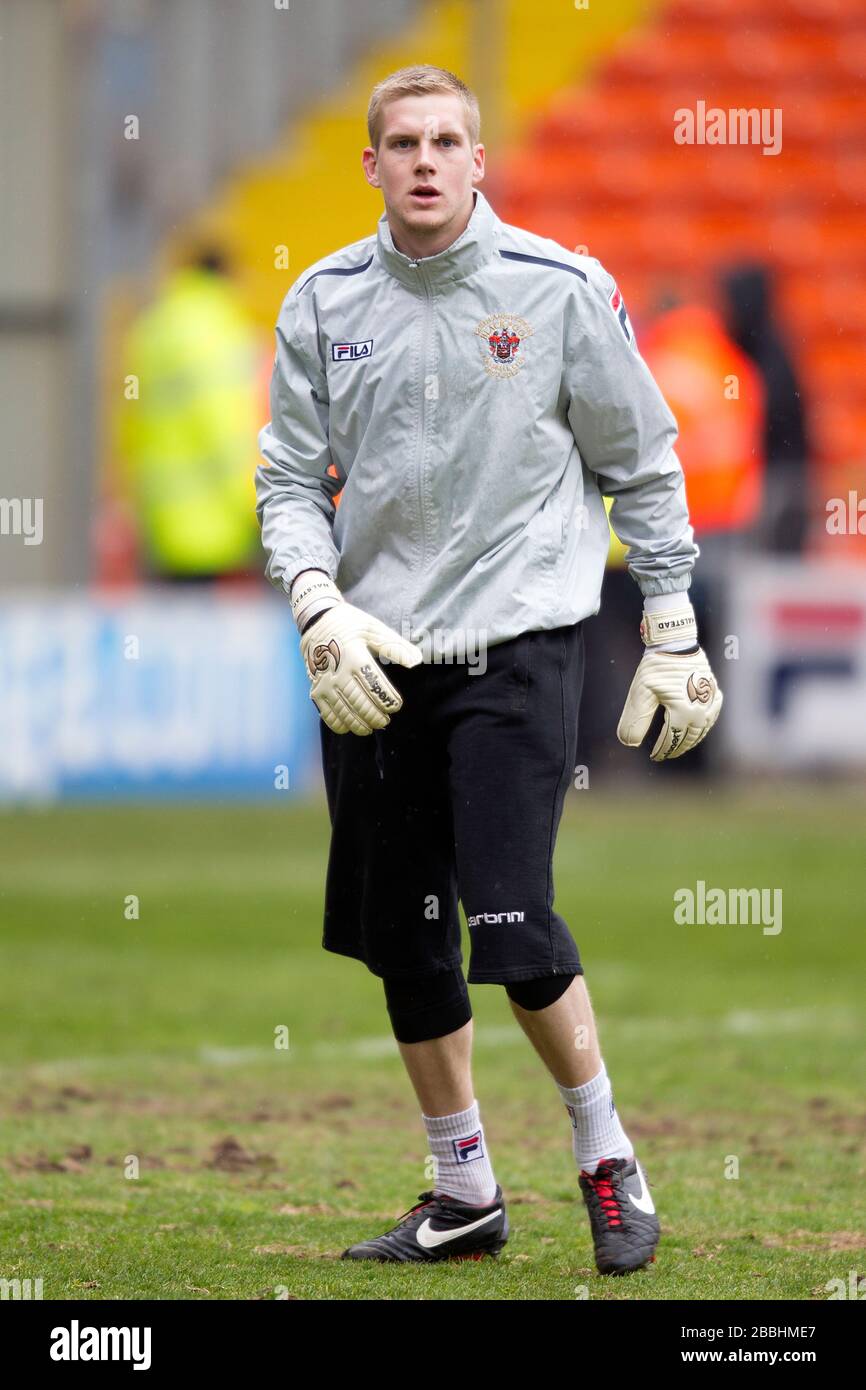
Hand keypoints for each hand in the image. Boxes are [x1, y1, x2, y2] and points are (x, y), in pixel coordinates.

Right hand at [300, 599, 421, 735]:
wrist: (316, 621)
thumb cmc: (350, 624)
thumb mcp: (374, 629)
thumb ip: (395, 647)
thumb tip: (416, 662)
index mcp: (355, 657)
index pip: (376, 687)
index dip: (388, 701)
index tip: (396, 705)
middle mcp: (338, 673)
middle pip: (361, 704)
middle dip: (376, 716)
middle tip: (385, 720)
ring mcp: (325, 683)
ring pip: (344, 712)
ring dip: (360, 724)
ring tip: (371, 726)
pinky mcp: (315, 689)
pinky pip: (327, 714)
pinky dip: (339, 724)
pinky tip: (350, 726)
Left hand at [616, 646, 722, 760]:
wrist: (675, 641)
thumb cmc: (656, 666)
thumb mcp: (640, 693)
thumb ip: (634, 720)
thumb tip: (630, 743)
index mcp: (684, 712)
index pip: (673, 739)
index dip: (663, 750)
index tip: (654, 756)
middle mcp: (702, 710)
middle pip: (689, 737)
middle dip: (677, 748)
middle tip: (665, 754)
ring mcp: (711, 701)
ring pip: (702, 729)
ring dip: (690, 740)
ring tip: (678, 746)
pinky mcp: (714, 692)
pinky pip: (711, 716)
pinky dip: (702, 726)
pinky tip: (695, 728)